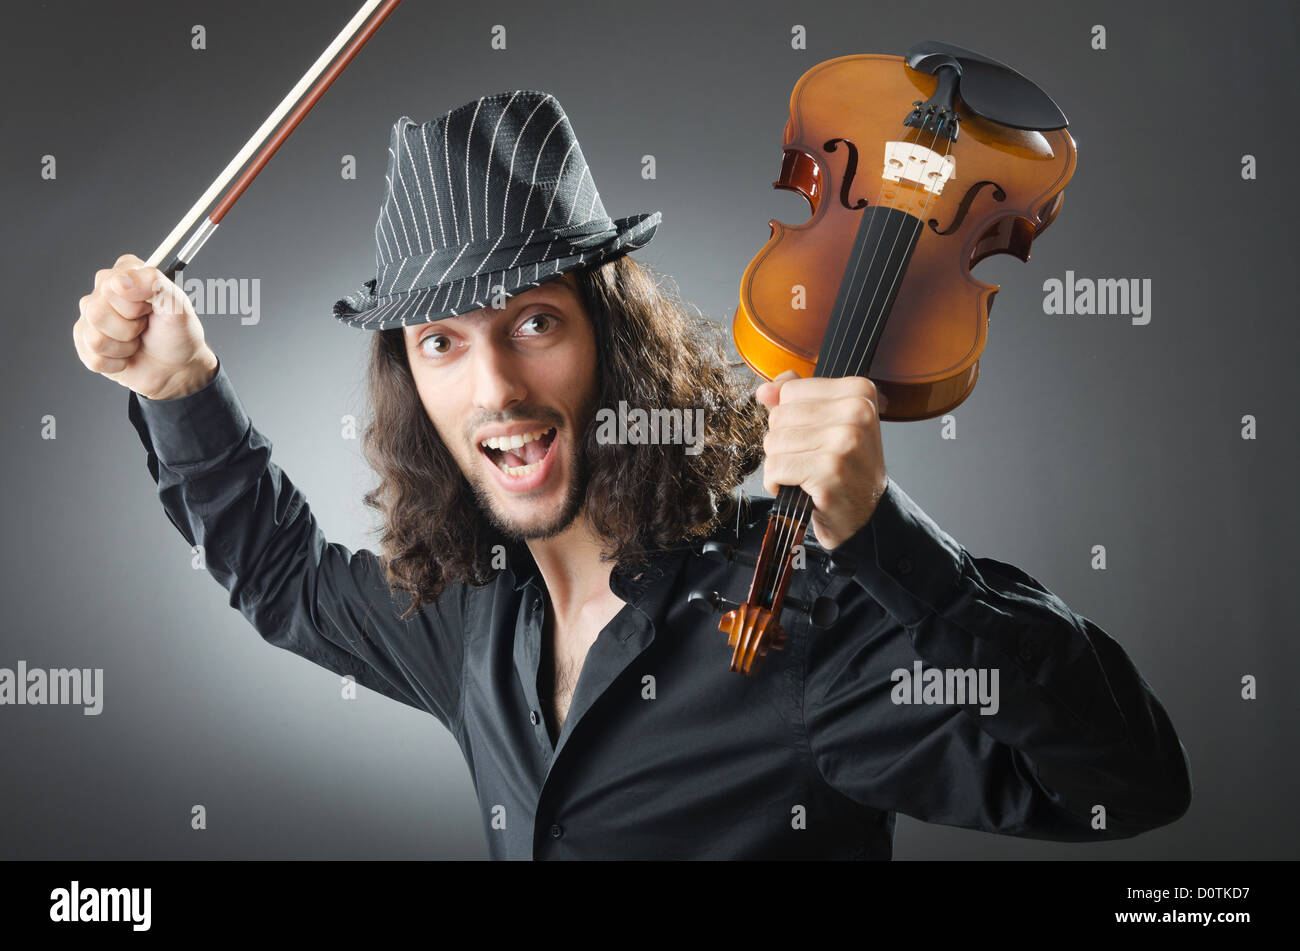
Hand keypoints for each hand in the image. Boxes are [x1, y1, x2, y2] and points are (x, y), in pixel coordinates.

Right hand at [73, 253, 217, 399]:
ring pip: (94, 339)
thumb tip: (120, 282)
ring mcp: (91, 317)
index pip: (111, 287)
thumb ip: (154, 283)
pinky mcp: (86, 344)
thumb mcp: (178, 305)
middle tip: (145, 327)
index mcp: (125, 272)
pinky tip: (127, 357)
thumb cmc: (179, 334)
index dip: (135, 307)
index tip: (151, 310)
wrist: (178, 368)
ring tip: (137, 342)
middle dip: (129, 329)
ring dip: (123, 348)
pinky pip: (93, 358)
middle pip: (96, 313)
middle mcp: (103, 291)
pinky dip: (117, 364)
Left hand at [756, 370, 888, 549]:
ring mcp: (845, 442)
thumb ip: (795, 401)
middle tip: (810, 460)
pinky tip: (798, 488)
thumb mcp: (828, 423)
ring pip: (774, 442)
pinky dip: (776, 483)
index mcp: (859, 392)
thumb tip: (764, 391)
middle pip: (780, 416)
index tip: (814, 436)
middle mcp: (856, 413)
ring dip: (779, 464)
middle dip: (783, 442)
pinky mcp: (830, 471)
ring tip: (805, 474)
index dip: (791, 418)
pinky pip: (775, 468)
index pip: (790, 391)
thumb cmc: (846, 466)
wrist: (866, 512)